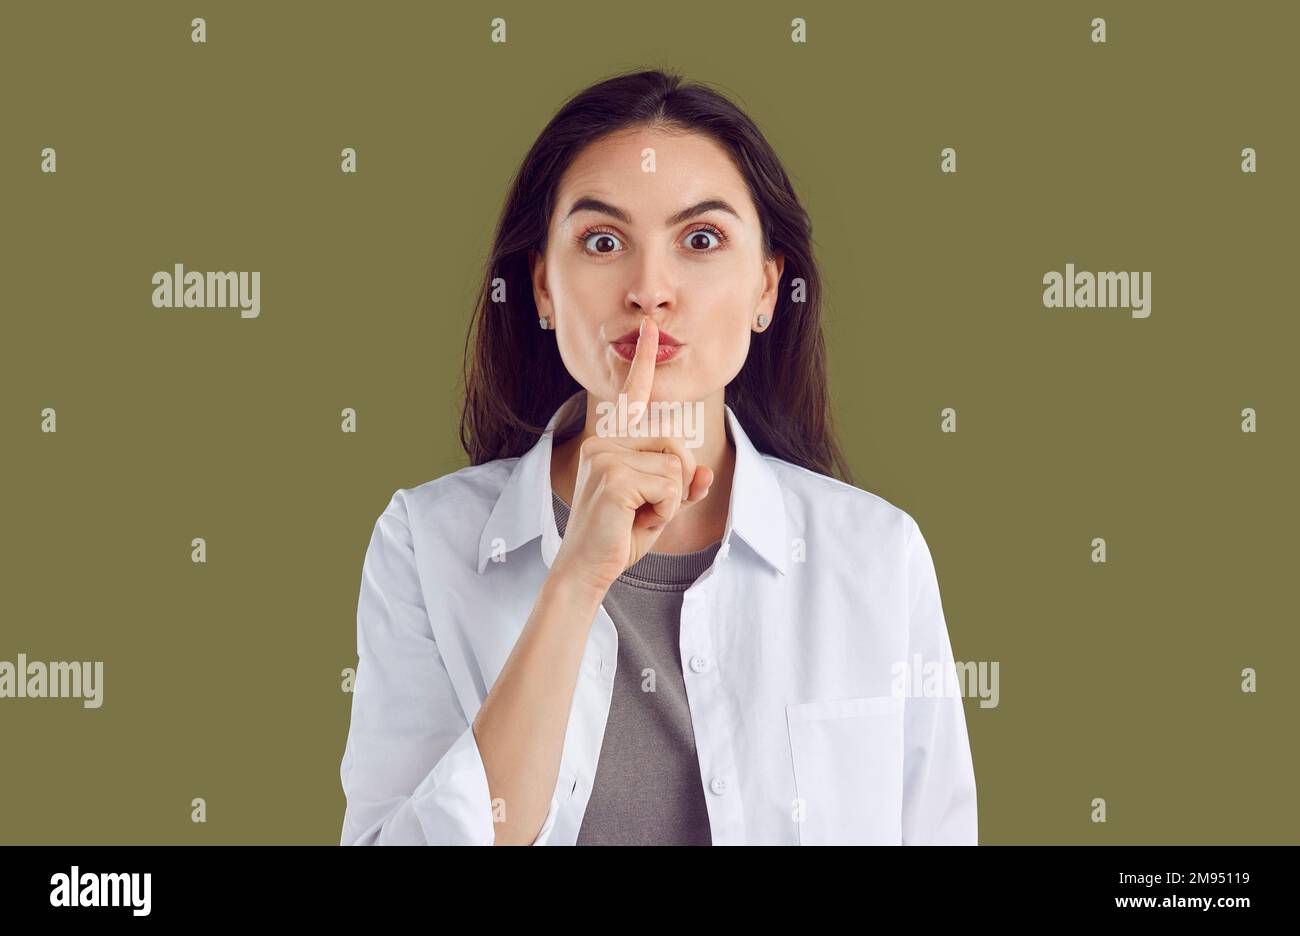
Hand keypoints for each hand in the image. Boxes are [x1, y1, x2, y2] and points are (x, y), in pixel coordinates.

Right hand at [550, 316, 713, 593]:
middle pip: (675, 446)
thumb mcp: (657, 507)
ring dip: (669, 502)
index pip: (633, 398)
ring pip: (675, 468)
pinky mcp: (612, 476)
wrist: (586, 571)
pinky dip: (665, 510)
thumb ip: (682, 486)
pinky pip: (670, 485)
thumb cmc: (617, 539)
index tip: (651, 327)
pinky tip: (635, 522)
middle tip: (646, 512)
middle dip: (677, 484)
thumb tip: (706, 475)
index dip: (645, 363)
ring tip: (637, 519)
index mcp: (608, 443)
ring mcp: (604, 457)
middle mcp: (602, 442)